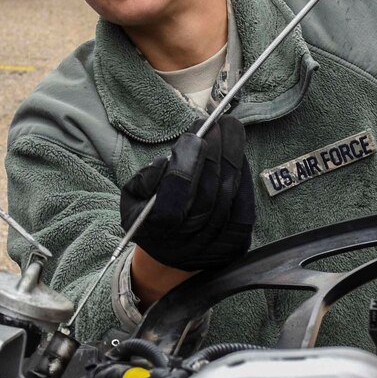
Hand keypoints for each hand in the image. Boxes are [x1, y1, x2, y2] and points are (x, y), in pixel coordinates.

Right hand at [120, 113, 254, 271]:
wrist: (170, 255)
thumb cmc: (149, 216)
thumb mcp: (132, 198)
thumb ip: (144, 179)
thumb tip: (166, 163)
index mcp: (154, 230)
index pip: (175, 195)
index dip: (187, 163)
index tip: (195, 135)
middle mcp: (185, 243)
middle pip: (208, 193)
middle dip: (216, 152)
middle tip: (218, 122)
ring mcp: (213, 247)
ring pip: (228, 196)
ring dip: (233, 157)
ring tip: (231, 130)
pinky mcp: (234, 245)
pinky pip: (245, 206)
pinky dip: (244, 176)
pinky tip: (238, 155)